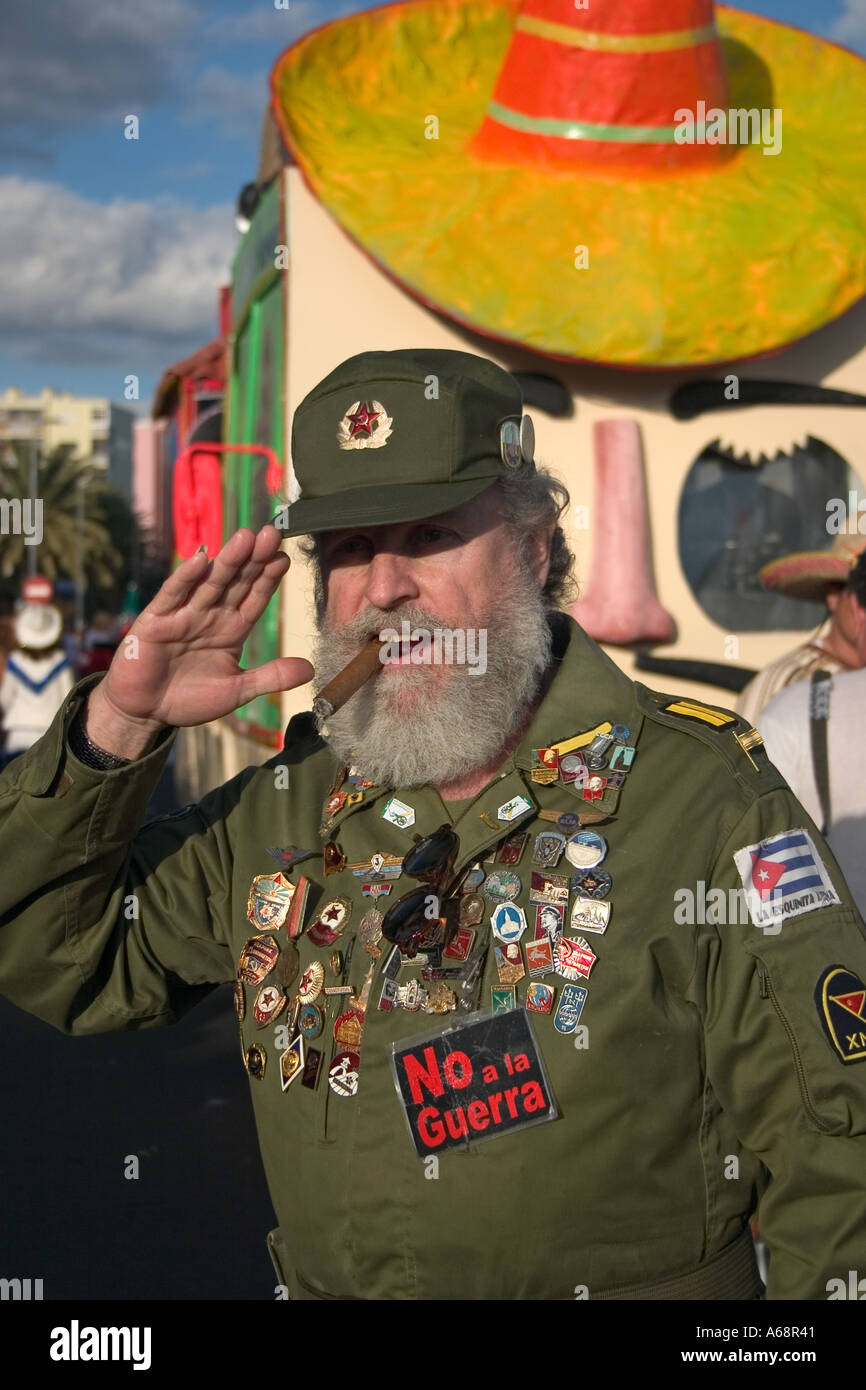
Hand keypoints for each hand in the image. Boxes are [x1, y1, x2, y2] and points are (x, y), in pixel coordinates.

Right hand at [86, 526, 313, 754]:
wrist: (145, 713)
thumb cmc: (189, 699)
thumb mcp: (237, 690)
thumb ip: (271, 677)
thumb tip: (311, 670)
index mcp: (232, 629)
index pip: (255, 598)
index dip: (269, 578)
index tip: (286, 557)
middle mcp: (211, 616)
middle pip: (236, 582)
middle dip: (254, 559)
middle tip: (272, 533)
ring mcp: (183, 615)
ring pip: (210, 583)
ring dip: (227, 560)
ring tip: (246, 537)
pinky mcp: (156, 621)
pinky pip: (173, 595)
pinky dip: (186, 577)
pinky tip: (202, 558)